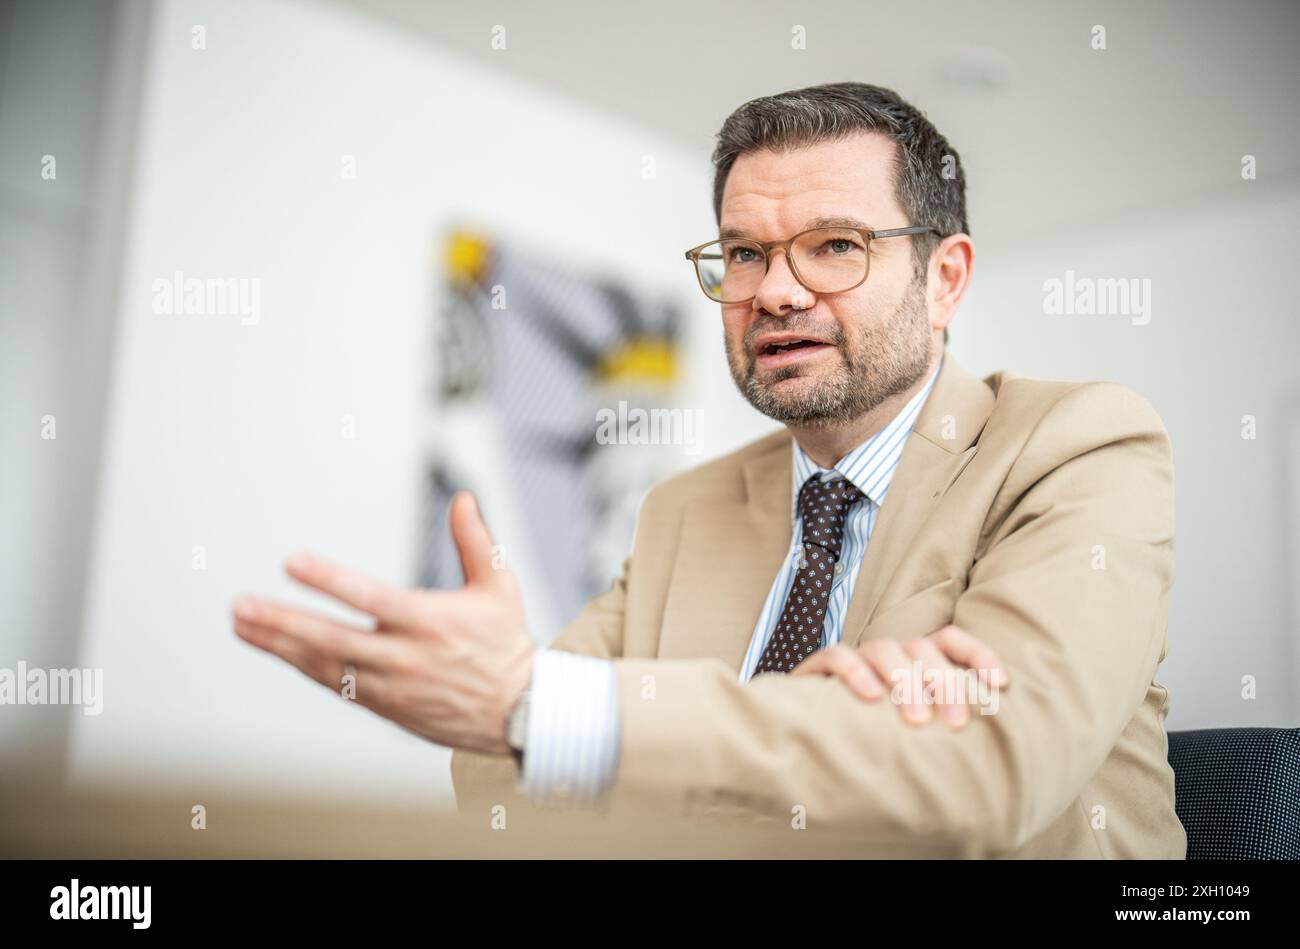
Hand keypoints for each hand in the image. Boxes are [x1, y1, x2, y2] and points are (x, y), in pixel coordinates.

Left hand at [230, 491, 534, 754]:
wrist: (517, 710)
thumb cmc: (506, 642)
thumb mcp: (500, 586)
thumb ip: (476, 541)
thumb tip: (463, 498)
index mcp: (430, 622)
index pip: (370, 598)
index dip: (328, 580)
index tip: (291, 563)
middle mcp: (405, 656)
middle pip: (332, 638)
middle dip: (282, 622)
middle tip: (241, 606)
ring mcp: (390, 685)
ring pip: (324, 664)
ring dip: (279, 645)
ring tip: (241, 624)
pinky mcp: (384, 705)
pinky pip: (334, 684)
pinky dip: (302, 665)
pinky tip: (276, 649)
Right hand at [791, 626, 1009, 728]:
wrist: (803, 731)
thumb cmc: (870, 734)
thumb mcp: (909, 729)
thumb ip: (938, 727)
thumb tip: (989, 753)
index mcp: (915, 661)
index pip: (950, 640)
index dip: (977, 655)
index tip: (998, 685)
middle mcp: (889, 654)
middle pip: (922, 648)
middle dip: (944, 682)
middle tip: (957, 724)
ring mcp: (855, 658)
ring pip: (885, 649)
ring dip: (905, 680)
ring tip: (916, 720)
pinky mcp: (819, 667)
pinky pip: (838, 656)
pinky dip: (855, 671)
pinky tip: (869, 697)